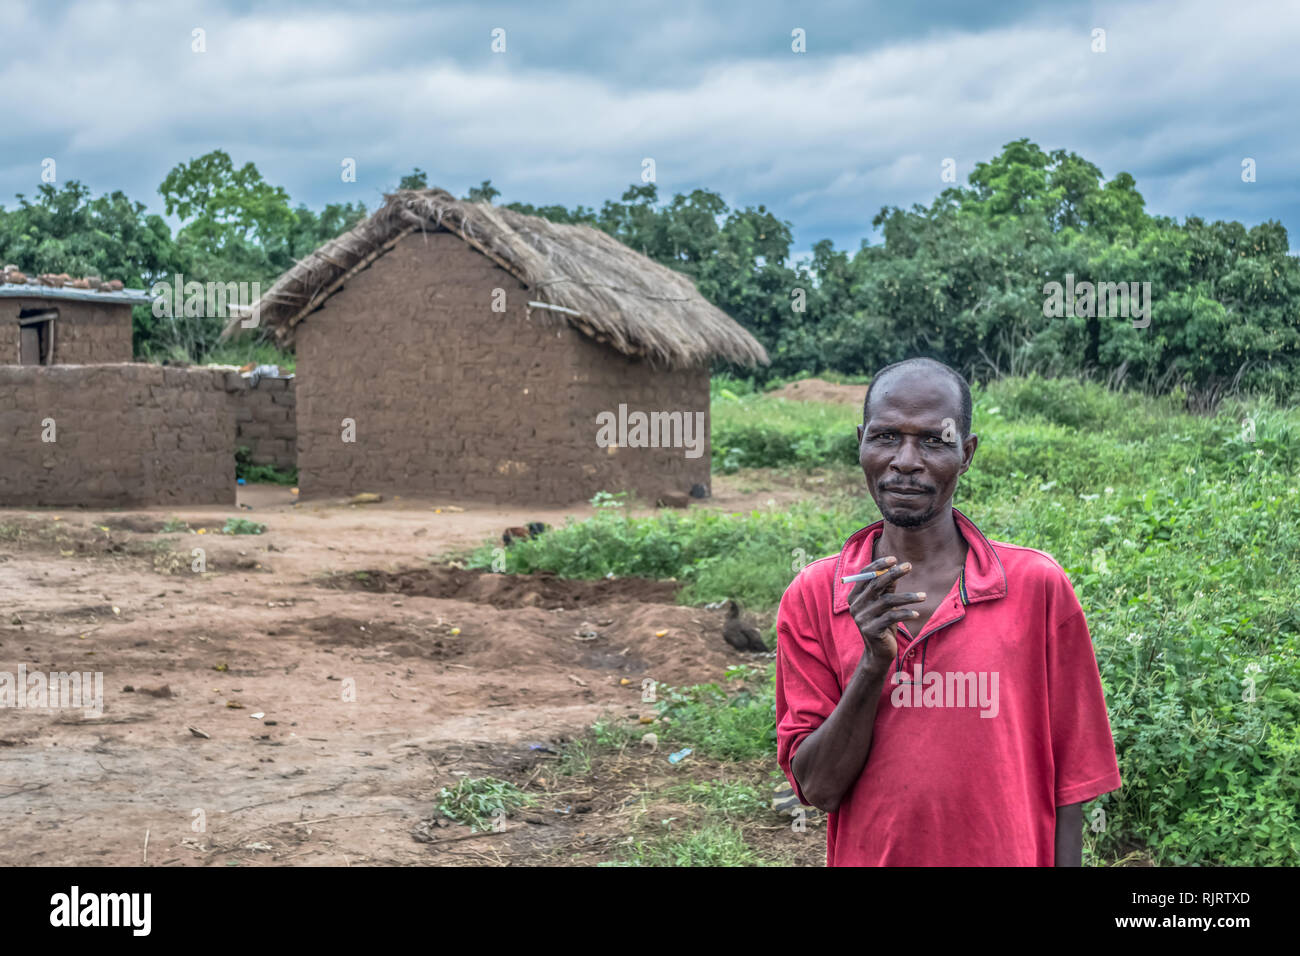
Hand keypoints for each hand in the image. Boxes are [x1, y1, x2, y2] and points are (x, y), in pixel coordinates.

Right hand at [846, 556, 925, 675]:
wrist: (879, 652)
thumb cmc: (884, 623)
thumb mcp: (885, 604)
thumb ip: (887, 588)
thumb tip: (897, 568)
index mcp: (855, 596)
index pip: (864, 575)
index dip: (879, 565)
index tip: (895, 559)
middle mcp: (856, 606)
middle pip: (875, 584)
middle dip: (894, 573)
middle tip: (909, 566)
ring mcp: (862, 618)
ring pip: (887, 601)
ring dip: (908, 597)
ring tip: (923, 596)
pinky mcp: (871, 630)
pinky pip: (891, 617)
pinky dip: (906, 613)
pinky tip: (916, 613)